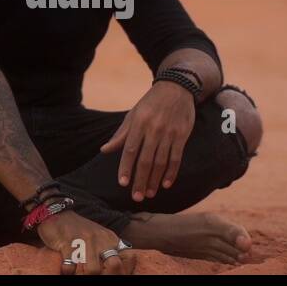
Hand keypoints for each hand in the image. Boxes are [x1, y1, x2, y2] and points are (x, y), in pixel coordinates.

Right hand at [36, 210, 134, 274]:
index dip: (123, 272)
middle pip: (114, 265)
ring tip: (77, 273)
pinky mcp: (68, 243)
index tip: (109, 274)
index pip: (127, 259)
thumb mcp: (99, 237)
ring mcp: (85, 241)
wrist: (57, 214)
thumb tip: (117, 268)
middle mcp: (101, 240)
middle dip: (105, 275)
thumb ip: (109, 250)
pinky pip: (71, 266)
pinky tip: (67, 268)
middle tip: (93, 275)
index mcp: (110, 239)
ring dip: (84, 274)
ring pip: (93, 269)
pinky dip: (68, 271)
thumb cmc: (78, 230)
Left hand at [99, 80, 195, 201]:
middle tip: (136, 197)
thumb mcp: (133, 114)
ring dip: (155, 180)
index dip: (126, 167)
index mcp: (138, 123)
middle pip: (146, 160)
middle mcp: (153, 128)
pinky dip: (171, 172)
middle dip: (140, 180)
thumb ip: (120, 134)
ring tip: (149, 194)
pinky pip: (176, 157)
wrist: (176, 87)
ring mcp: (169, 132)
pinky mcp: (182, 135)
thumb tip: (104, 150)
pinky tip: (166, 184)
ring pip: (161, 161)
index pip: (130, 149)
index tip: (122, 183)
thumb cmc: (151, 103)